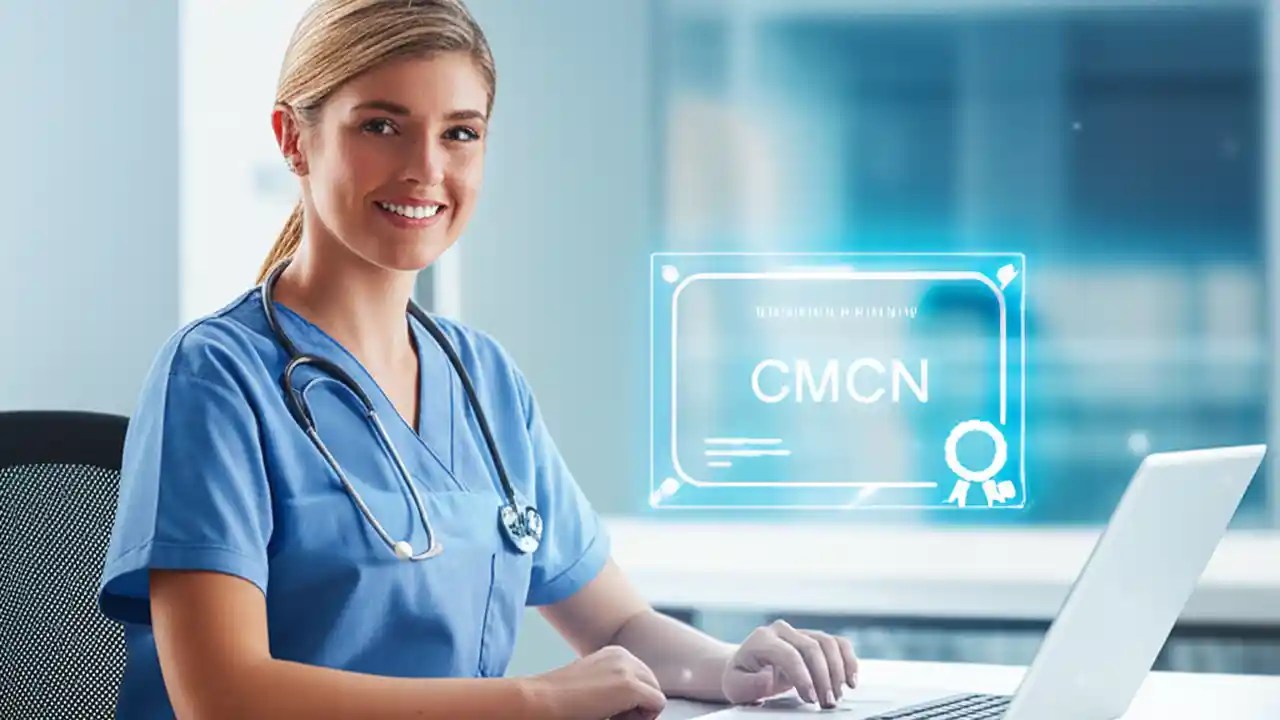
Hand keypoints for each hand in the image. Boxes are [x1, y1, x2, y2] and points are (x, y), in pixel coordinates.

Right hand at [526, 645, 665, 719]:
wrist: (541, 700)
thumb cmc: (560, 698)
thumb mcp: (593, 684)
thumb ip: (613, 685)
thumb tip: (636, 704)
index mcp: (615, 653)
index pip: (642, 679)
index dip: (630, 700)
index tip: (607, 709)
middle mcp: (624, 655)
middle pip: (652, 685)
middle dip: (637, 705)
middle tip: (610, 715)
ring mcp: (628, 669)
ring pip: (655, 695)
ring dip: (638, 711)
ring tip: (611, 716)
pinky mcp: (632, 687)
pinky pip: (657, 705)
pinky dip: (642, 718)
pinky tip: (614, 718)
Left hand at [722, 619, 858, 708]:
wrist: (747, 668)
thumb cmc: (742, 678)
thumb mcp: (736, 685)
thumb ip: (749, 683)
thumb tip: (766, 678)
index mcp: (762, 639)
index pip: (789, 654)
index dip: (803, 677)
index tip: (810, 698)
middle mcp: (782, 631)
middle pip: (812, 648)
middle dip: (824, 677)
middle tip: (828, 702)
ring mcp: (800, 632)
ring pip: (828, 643)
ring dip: (838, 671)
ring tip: (837, 695)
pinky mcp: (814, 639)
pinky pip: (837, 643)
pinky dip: (848, 660)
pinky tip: (851, 679)